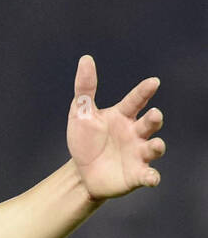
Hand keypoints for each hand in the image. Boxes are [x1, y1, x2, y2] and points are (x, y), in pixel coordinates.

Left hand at [68, 55, 164, 199]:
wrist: (81, 174)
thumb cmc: (85, 141)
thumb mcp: (81, 115)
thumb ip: (85, 89)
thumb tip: (85, 59)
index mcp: (123, 115)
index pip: (136, 100)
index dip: (144, 91)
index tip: (153, 82)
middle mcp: (135, 132)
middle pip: (150, 122)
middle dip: (154, 118)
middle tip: (154, 115)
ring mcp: (138, 153)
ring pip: (154, 147)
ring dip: (157, 146)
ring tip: (155, 145)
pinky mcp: (136, 175)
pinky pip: (148, 176)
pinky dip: (152, 177)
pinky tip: (152, 179)